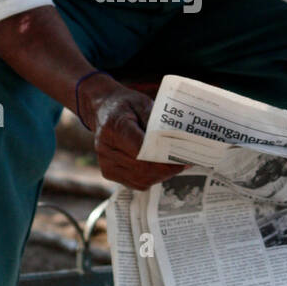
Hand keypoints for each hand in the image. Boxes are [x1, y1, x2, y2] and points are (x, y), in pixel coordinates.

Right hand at [79, 76, 184, 190]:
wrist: (102, 109)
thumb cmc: (125, 105)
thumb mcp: (142, 103)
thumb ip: (156, 122)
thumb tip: (175, 142)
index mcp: (114, 127)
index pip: (142, 151)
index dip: (163, 158)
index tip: (182, 158)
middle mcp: (106, 148)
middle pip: (142, 168)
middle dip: (167, 169)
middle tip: (184, 163)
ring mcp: (105, 162)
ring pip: (141, 179)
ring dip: (161, 175)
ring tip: (175, 166)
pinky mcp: (108, 172)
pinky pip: (136, 183)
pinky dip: (151, 178)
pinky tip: (161, 169)